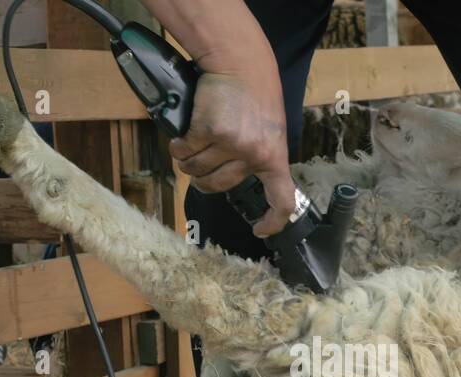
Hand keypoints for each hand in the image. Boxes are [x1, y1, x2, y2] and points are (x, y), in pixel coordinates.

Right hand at [169, 70, 297, 237]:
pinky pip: (185, 151)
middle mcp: (254, 155)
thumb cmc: (255, 93)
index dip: (272, 221)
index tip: (259, 229)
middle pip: (219, 185)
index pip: (282, 200)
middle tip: (200, 168)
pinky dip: (178, 147)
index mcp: (274, 157)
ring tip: (190, 146)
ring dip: (188, 161)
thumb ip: (260, 153)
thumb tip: (239, 176)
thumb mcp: (270, 128)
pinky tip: (180, 138)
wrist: (240, 62)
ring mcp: (231, 143)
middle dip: (204, 180)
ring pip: (197, 169)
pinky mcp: (208, 130)